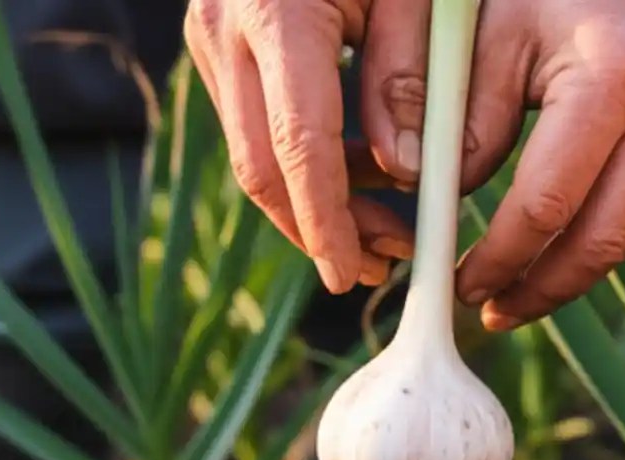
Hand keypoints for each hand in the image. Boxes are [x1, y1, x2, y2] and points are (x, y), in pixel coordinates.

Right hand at [184, 0, 415, 291]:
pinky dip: (306, 168)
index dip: (328, 222)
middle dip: (322, 230)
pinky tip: (359, 181)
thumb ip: (412, 75)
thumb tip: (404, 172)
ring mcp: (212, 39)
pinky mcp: (219, 48)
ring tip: (384, 233)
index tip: (356, 269)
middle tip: (383, 265)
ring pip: (255, 158)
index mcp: (277, 11)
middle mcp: (226, 29)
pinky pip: (258, 130)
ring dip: (315, 208)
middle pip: (263, 168)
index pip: (299, 148)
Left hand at [445, 0, 624, 329]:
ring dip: (568, 277)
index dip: (500, 256)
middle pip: (603, 239)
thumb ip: (452, 116)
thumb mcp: (479, 33)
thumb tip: (433, 200)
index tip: (457, 281)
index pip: (548, 202)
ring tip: (511, 298)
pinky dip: (592, 243)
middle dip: (541, 287)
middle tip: (487, 311)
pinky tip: (547, 256)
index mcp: (613, 78)